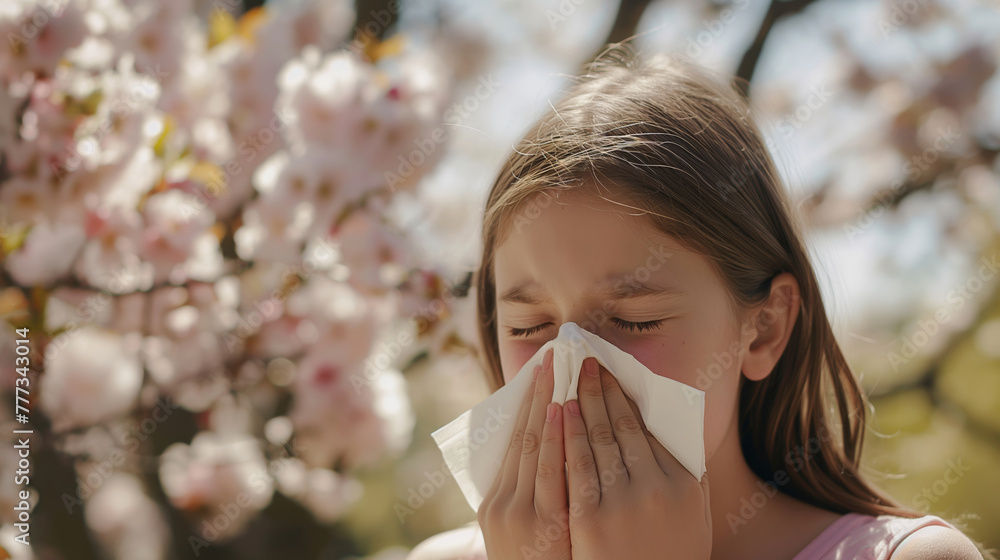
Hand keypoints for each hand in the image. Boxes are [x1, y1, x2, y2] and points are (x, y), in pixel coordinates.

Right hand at [478, 347, 570, 559]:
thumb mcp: (526, 536)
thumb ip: (533, 498)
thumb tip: (557, 453)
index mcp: (495, 502)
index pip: (512, 441)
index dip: (526, 404)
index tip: (540, 372)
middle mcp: (502, 502)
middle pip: (519, 435)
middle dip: (535, 394)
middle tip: (549, 357)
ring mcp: (518, 512)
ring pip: (531, 445)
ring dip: (544, 404)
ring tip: (556, 371)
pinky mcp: (538, 523)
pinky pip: (548, 470)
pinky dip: (553, 437)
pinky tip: (560, 410)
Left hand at [562, 357, 712, 559]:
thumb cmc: (665, 557)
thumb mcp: (690, 519)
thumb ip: (685, 478)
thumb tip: (672, 435)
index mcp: (683, 484)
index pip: (649, 430)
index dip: (627, 399)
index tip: (614, 376)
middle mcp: (657, 488)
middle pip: (622, 427)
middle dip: (602, 390)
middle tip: (588, 362)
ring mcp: (623, 503)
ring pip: (597, 439)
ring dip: (581, 402)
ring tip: (570, 377)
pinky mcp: (591, 519)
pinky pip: (575, 466)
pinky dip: (566, 434)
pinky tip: (557, 411)